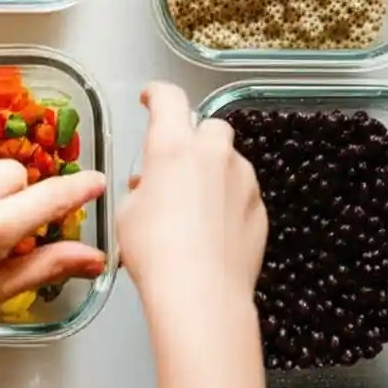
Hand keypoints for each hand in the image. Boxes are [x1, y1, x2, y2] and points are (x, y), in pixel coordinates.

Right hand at [116, 81, 267, 387]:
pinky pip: (242, 192)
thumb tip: (151, 186)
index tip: (151, 98)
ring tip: (194, 206)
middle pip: (209, 126)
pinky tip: (212, 230)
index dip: (157, 94)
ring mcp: (242, 179)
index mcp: (171, 145)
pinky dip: (228, 201)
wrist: (201, 293)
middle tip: (177, 164)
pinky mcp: (260, 208)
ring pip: (229, 160)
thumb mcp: (128, 213)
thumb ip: (141, 188)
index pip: (168, 98)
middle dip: (194, 138)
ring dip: (213, 171)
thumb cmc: (154, 251)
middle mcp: (212, 153)